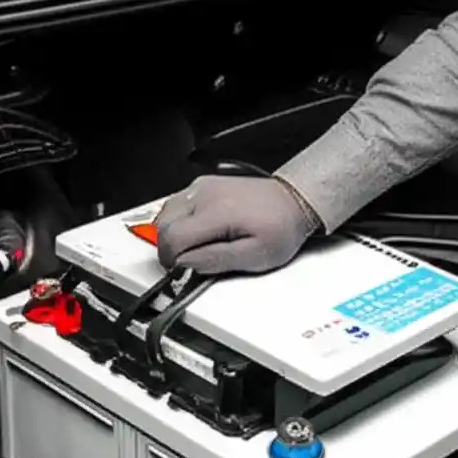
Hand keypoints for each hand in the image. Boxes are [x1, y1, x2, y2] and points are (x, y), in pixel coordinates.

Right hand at [155, 175, 318, 274]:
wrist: (294, 201)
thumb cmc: (281, 227)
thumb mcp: (256, 256)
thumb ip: (217, 261)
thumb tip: (187, 265)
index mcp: (217, 212)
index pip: (172, 238)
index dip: (172, 262)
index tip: (182, 272)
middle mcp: (206, 194)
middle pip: (163, 225)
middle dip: (169, 249)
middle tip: (188, 263)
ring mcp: (202, 186)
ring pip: (165, 213)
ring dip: (172, 234)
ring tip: (193, 248)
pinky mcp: (204, 184)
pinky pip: (176, 204)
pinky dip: (178, 221)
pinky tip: (195, 232)